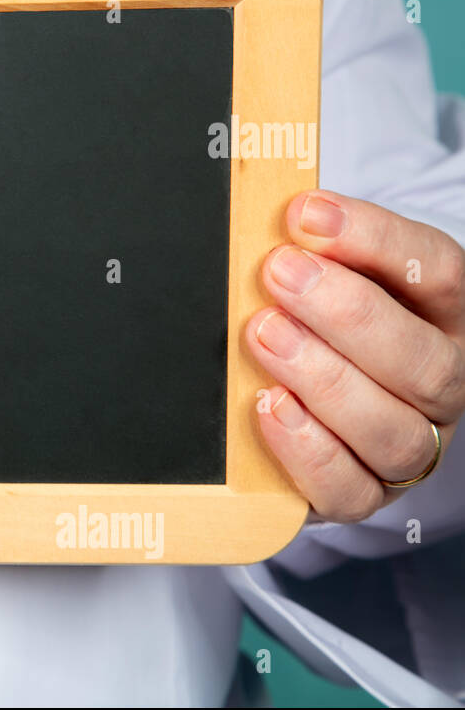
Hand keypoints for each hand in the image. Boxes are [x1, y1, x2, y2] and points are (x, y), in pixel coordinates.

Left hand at [246, 190, 464, 521]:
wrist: (307, 405)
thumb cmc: (315, 323)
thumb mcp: (324, 278)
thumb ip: (312, 254)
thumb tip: (278, 218)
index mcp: (444, 317)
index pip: (436, 273)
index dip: (374, 240)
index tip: (307, 215)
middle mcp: (441, 386)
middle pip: (423, 361)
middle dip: (346, 314)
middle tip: (279, 275)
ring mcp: (409, 446)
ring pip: (392, 431)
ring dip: (324, 379)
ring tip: (264, 335)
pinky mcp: (363, 494)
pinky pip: (348, 489)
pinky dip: (308, 450)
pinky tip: (269, 406)